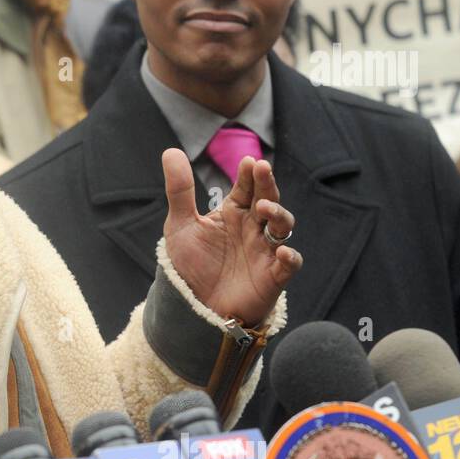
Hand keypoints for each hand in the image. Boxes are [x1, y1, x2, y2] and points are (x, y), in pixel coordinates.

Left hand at [161, 149, 301, 326]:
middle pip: (268, 200)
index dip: (249, 175)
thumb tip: (170, 151)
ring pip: (283, 227)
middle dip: (267, 185)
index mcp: (234, 213)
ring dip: (279, 214)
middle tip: (262, 168)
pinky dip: (289, 257)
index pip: (246, 187)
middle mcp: (253, 228)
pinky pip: (289, 264)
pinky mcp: (272, 277)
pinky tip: (281, 250)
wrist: (192, 307)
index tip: (248, 162)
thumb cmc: (191, 266)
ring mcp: (264, 251)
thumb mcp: (180, 226)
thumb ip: (180, 190)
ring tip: (265, 207)